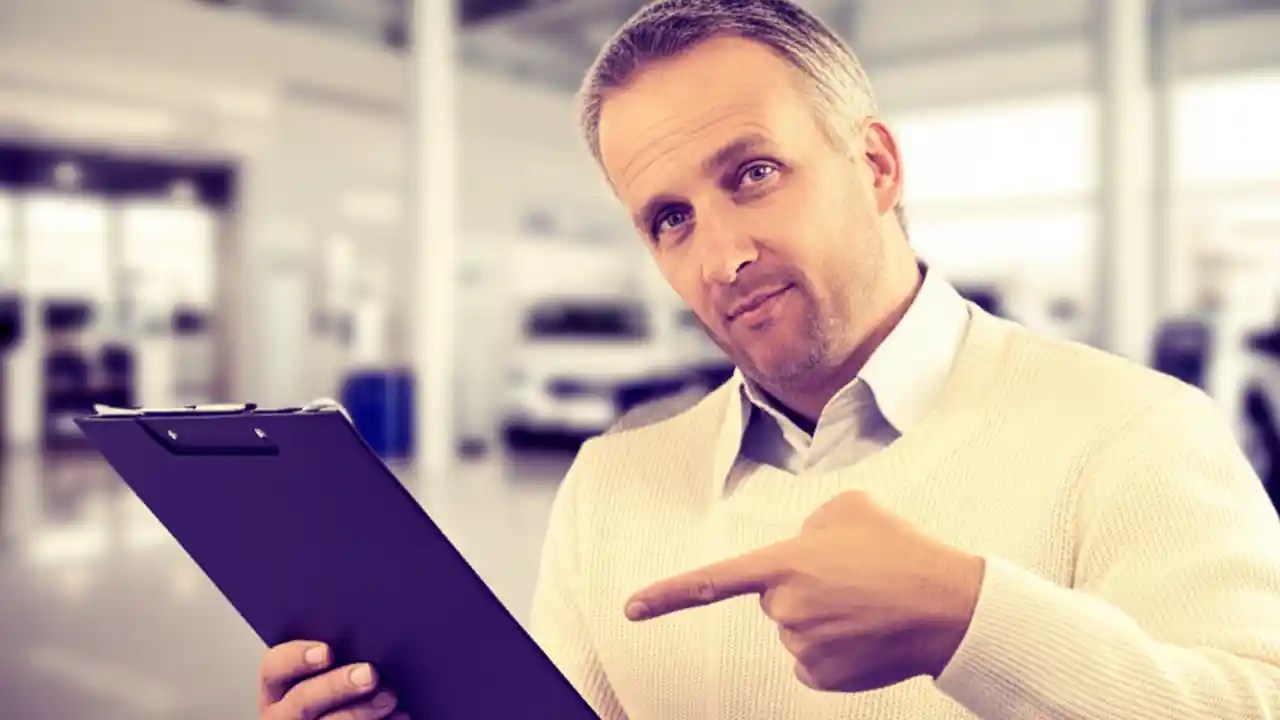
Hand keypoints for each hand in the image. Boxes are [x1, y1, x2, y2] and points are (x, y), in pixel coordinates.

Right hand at [258, 640, 406, 719]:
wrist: (350, 711)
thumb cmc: (348, 688)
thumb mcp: (334, 669)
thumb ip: (344, 652)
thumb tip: (367, 629)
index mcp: (279, 689)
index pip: (274, 668)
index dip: (296, 658)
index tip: (327, 651)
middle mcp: (284, 717)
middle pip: (300, 702)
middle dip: (335, 686)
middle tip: (369, 673)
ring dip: (359, 713)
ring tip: (390, 698)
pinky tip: (400, 717)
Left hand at [624, 490, 984, 692]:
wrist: (951, 607)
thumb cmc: (902, 550)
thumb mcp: (851, 508)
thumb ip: (808, 524)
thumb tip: (797, 551)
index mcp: (786, 563)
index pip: (714, 582)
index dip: (668, 595)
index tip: (629, 610)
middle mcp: (785, 608)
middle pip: (773, 598)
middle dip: (803, 587)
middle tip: (852, 579)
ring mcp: (801, 646)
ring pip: (793, 629)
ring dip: (821, 617)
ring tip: (866, 603)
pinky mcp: (820, 676)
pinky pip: (809, 659)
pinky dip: (832, 648)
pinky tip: (865, 634)